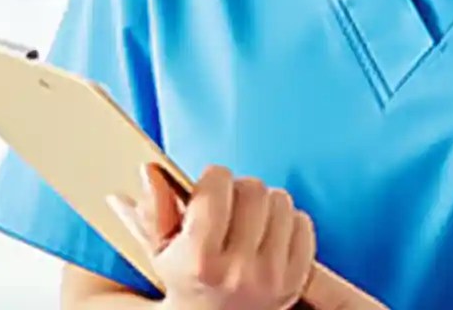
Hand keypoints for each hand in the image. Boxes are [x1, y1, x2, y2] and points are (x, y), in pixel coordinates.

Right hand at [109, 164, 384, 309]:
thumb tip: (149, 171)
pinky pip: (303, 222)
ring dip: (264, 205)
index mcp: (198, 260)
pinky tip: (267, 239)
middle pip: (254, 188)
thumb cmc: (185, 281)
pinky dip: (287, 224)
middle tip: (228, 207)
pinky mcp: (296, 280)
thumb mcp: (159, 252)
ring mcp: (271, 277)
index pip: (218, 182)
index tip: (209, 188)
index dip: (212, 178)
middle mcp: (237, 271)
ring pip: (281, 200)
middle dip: (239, 190)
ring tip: (246, 224)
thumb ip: (153, 212)